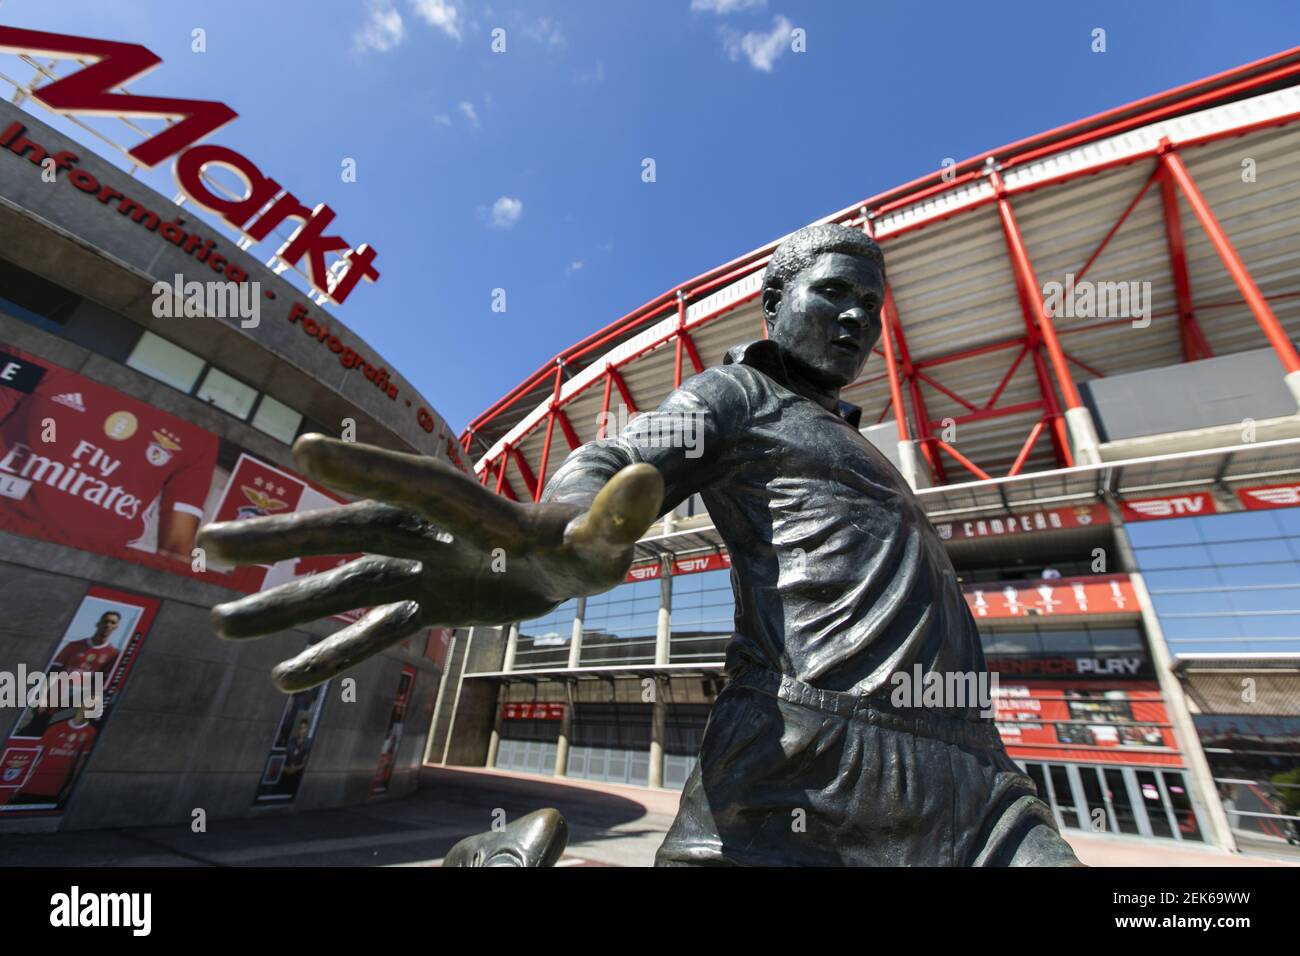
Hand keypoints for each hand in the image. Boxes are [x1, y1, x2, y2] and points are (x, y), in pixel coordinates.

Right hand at [197, 434, 662, 692]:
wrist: (577, 551)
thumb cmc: (597, 537)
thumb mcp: (615, 534)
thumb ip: (624, 514)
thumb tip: (652, 482)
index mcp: (472, 507)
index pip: (415, 482)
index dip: (366, 465)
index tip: (304, 447)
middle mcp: (432, 530)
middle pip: (347, 529)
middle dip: (282, 536)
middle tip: (208, 542)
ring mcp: (422, 566)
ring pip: (343, 582)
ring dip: (285, 602)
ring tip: (219, 619)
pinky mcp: (426, 601)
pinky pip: (371, 629)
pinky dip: (333, 652)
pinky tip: (284, 677)